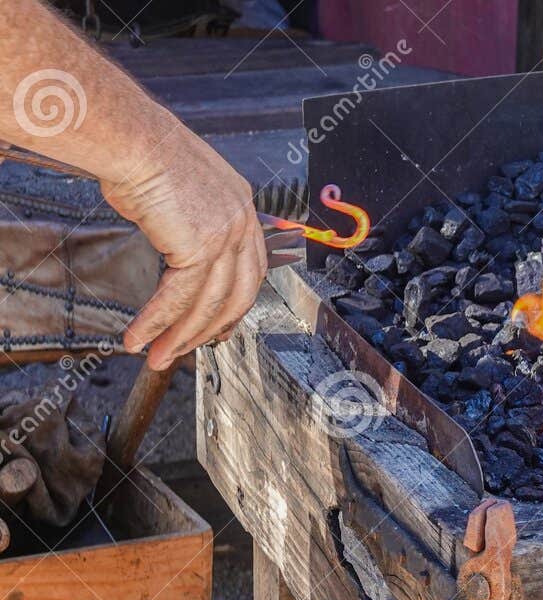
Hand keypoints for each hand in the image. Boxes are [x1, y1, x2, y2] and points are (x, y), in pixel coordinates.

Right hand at [100, 130, 265, 369]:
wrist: (127, 135)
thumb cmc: (138, 151)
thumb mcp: (175, 188)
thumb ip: (186, 220)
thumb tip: (173, 242)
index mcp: (241, 205)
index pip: (249, 269)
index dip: (234, 304)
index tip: (217, 326)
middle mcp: (242, 221)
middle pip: (236, 294)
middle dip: (209, 329)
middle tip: (184, 350)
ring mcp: (226, 235)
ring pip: (208, 304)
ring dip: (179, 336)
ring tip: (157, 356)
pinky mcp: (200, 246)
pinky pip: (178, 298)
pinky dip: (157, 322)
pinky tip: (139, 338)